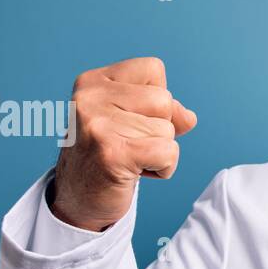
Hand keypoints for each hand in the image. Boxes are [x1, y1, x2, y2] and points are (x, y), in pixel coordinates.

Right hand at [49, 56, 198, 230]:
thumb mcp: (133, 120)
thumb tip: (189, 118)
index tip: (132, 120)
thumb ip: (164, 111)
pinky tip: (137, 173)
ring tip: (131, 160)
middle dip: (160, 128)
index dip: (157, 101)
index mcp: (93, 81)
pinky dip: (164, 168)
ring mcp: (98, 125)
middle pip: (164, 100)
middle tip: (132, 145)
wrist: (79, 199)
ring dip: (160, 152)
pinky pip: (168, 152)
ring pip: (168, 130)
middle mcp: (90, 98)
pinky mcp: (112, 154)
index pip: (153, 70)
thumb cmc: (110, 154)